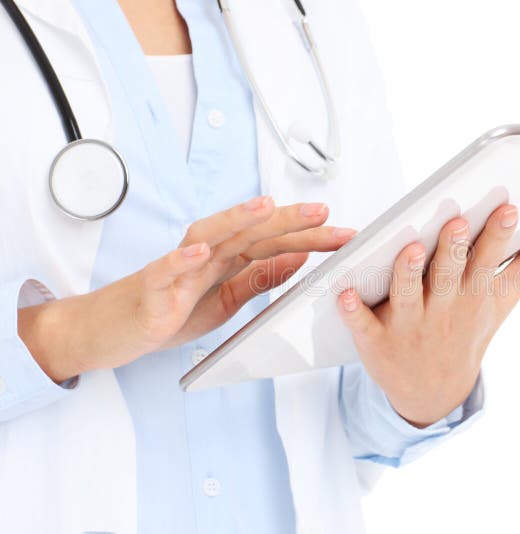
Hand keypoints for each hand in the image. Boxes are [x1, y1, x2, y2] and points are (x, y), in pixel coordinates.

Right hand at [20, 196, 354, 382]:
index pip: (276, 242)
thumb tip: (299, 259)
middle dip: (288, 220)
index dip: (310, 237)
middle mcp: (206, 254)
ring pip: (210, 236)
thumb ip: (260, 278)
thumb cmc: (171, 309)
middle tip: (324, 211)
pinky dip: (182, 259)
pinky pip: (166, 270)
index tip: (345, 234)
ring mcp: (179, 267)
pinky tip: (201, 251)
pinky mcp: (153, 288)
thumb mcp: (227, 298)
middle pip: (251, 231)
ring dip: (237, 220)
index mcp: (228, 258)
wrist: (116, 330)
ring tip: (266, 208)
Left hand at [337, 204, 519, 426]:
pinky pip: (362, 324)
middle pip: (448, 275)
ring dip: (406, 274)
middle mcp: (444, 309)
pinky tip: (343, 294)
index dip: (497, 236)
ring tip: (409, 250)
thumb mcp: (503, 301)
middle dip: (453, 249)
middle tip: (457, 222)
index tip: (507, 209)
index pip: (489, 262)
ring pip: (406, 297)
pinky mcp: (376, 341)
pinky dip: (352, 311)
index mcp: (474, 296)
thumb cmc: (468, 331)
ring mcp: (409, 327)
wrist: (433, 391)